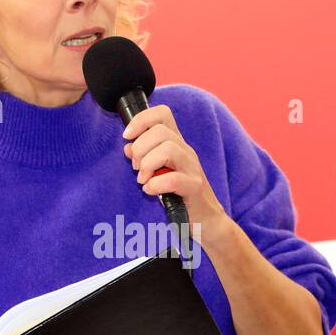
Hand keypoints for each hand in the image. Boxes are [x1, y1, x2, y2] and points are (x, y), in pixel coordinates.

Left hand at [122, 104, 227, 240]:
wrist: (207, 220)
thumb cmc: (180, 195)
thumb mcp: (161, 172)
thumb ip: (145, 157)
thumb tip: (128, 147)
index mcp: (177, 144)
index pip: (162, 114)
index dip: (141, 120)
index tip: (127, 137)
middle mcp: (186, 151)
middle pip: (160, 131)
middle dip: (140, 148)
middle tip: (137, 168)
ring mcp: (192, 168)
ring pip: (168, 149)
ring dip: (147, 164)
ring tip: (143, 179)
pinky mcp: (195, 188)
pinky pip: (173, 179)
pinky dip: (155, 185)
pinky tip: (150, 191)